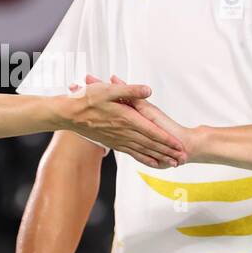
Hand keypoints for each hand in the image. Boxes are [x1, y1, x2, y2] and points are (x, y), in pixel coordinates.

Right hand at [59, 77, 185, 167]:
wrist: (69, 114)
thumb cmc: (87, 98)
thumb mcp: (109, 90)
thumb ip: (130, 90)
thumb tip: (148, 90)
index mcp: (126, 118)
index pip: (151, 131)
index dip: (166, 139)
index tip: (179, 145)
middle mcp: (124, 132)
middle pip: (150, 144)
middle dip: (168, 151)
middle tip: (182, 158)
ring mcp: (118, 139)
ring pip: (143, 150)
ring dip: (159, 157)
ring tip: (173, 163)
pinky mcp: (113, 143)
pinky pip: (132, 153)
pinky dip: (144, 158)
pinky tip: (153, 162)